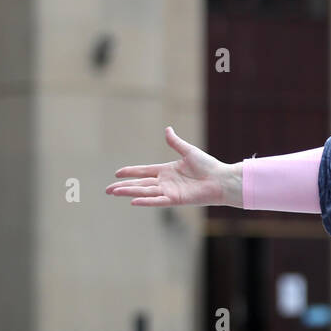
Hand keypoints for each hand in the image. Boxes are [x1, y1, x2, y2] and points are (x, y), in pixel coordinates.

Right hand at [105, 127, 238, 207]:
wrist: (222, 179)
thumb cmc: (209, 166)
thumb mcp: (189, 151)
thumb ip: (176, 143)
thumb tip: (167, 129)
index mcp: (167, 171)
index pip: (144, 171)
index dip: (131, 172)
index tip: (117, 173)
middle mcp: (166, 182)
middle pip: (140, 184)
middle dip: (124, 186)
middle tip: (108, 190)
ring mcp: (170, 192)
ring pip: (145, 192)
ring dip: (129, 192)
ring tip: (114, 193)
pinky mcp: (176, 199)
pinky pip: (158, 200)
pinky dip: (146, 201)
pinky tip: (133, 201)